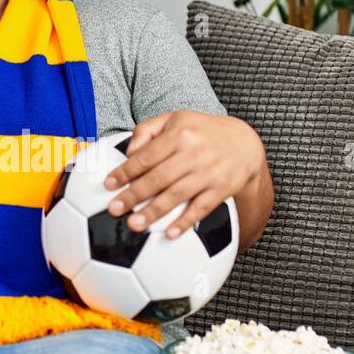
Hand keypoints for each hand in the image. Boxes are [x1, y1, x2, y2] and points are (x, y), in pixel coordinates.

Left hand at [102, 111, 259, 237]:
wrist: (244, 144)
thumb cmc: (201, 132)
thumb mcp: (175, 119)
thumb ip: (147, 130)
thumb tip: (129, 153)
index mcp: (179, 133)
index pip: (146, 156)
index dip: (125, 171)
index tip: (108, 184)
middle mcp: (194, 153)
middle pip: (158, 177)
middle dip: (134, 195)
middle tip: (114, 209)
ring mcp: (209, 172)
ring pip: (177, 195)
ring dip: (154, 212)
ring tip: (134, 225)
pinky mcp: (221, 189)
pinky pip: (200, 209)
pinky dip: (185, 222)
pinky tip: (170, 234)